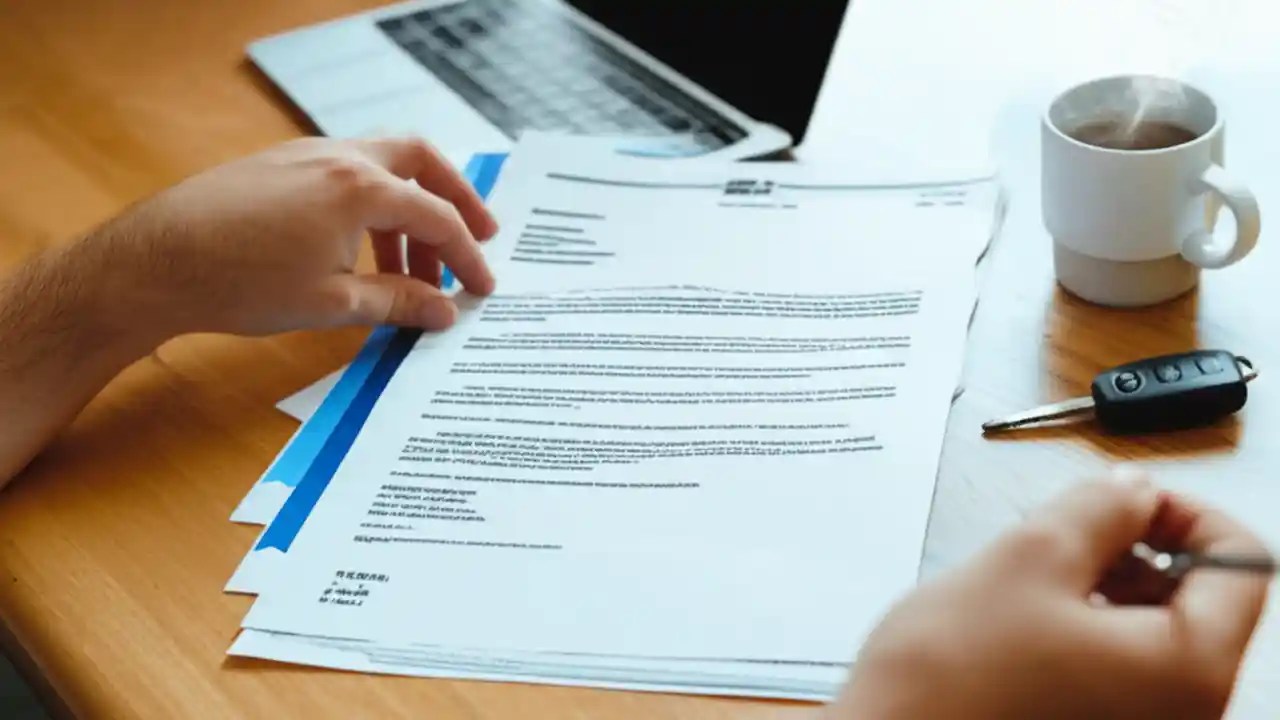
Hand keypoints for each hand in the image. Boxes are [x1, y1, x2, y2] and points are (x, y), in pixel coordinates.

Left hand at [82, 135, 497, 346]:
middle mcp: (339, 158)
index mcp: (361, 188)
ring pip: (382, 167)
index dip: (467, 256)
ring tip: (411, 270)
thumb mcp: (332, 302)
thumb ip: (398, 302)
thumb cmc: (241, 283)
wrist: (155, 263)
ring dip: (407, 212)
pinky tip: (362, 251)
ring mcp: (306, 155)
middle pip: (420, 161)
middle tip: (478, 237)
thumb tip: (444, 313)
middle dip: (455, 198)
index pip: (437, 217)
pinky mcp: (281, 166)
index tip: (481, 289)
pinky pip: (346, 175)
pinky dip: (371, 207)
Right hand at [829, 468, 1269, 719]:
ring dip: (1106, 584)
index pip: (1244, 561)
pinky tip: (1026, 619)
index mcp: (1187, 668)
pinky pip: (1119, 669)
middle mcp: (1181, 712)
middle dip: (1138, 548)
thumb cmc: (948, 682)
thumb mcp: (1028, 557)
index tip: (1127, 498)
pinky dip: (1087, 627)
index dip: (1185, 509)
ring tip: (1035, 576)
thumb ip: (1099, 507)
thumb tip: (1132, 490)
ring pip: (1155, 633)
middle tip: (1069, 532)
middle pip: (1201, 599)